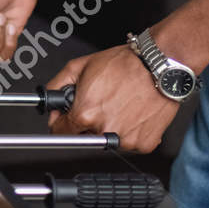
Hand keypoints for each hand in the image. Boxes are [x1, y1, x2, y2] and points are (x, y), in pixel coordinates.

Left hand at [46, 45, 180, 152]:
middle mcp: (105, 130)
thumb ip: (56, 86)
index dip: (61, 121)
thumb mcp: (78, 66)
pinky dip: (129, 131)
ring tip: (119, 105)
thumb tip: (49, 101)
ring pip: (108, 140)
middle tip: (100, 103)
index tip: (65, 117)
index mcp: (85, 114)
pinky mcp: (144, 144)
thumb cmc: (124, 64)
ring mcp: (126, 140)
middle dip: (87, 122)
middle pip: (85, 136)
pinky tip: (133, 112)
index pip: (60, 132)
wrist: (159, 66)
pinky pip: (130, 142)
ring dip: (109, 127)